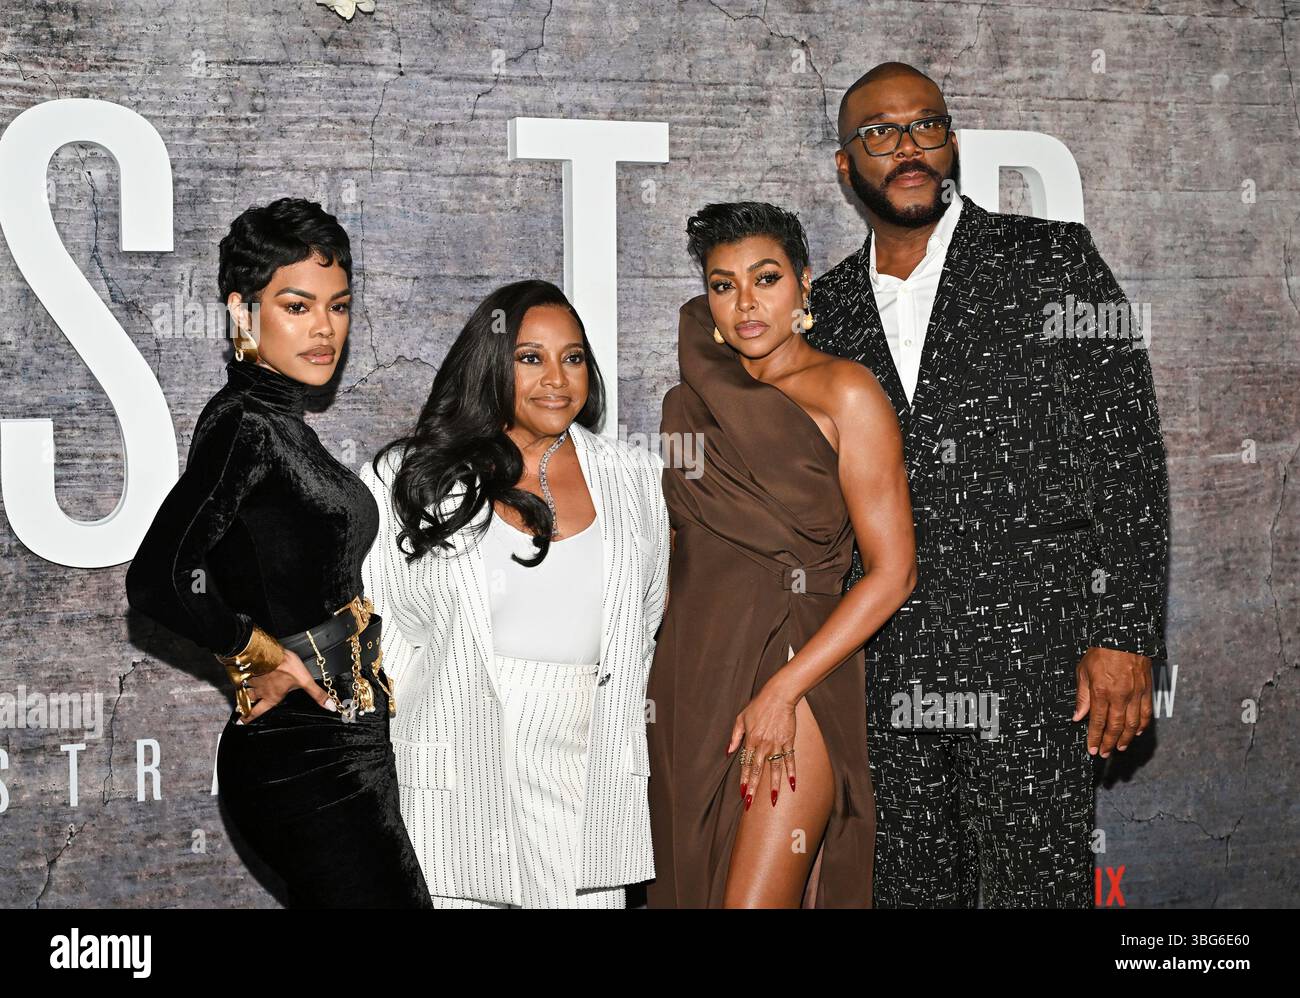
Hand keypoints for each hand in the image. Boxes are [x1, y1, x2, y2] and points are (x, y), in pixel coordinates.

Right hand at [238, 648, 337, 723]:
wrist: (269, 651)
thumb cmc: (286, 667)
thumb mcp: (305, 681)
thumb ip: (317, 694)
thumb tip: (330, 706)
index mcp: (272, 697)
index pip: (258, 711)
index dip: (249, 718)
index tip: (240, 722)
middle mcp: (261, 691)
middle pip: (249, 701)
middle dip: (244, 707)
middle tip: (239, 712)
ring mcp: (253, 679)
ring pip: (246, 689)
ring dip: (243, 693)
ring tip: (240, 697)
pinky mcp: (249, 669)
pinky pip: (243, 676)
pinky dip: (241, 679)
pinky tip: (242, 676)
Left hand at [727, 682, 797, 809]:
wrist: (778, 696)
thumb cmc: (758, 706)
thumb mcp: (740, 718)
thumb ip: (734, 736)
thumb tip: (728, 752)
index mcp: (750, 740)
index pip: (745, 764)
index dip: (744, 779)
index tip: (743, 793)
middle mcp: (762, 744)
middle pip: (757, 770)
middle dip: (754, 788)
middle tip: (751, 803)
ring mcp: (776, 744)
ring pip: (774, 768)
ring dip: (774, 785)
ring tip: (774, 800)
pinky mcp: (788, 741)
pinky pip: (790, 759)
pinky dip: (791, 772)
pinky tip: (793, 784)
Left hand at [1072, 646, 1152, 756]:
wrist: (1124, 634)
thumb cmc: (1101, 650)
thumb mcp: (1084, 670)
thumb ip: (1082, 696)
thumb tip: (1078, 716)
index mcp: (1101, 691)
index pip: (1097, 721)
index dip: (1094, 737)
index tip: (1091, 749)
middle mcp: (1120, 695)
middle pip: (1115, 726)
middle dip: (1108, 742)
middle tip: (1104, 753)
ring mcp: (1135, 693)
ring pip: (1132, 724)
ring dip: (1126, 739)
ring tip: (1119, 748)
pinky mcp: (1147, 689)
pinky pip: (1146, 712)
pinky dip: (1142, 725)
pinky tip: (1137, 732)